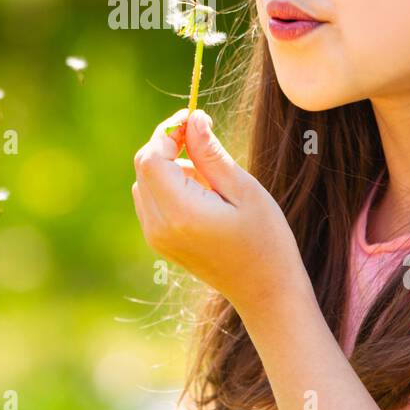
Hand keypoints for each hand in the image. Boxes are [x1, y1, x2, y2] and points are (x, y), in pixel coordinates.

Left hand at [131, 107, 303, 313]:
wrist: (265, 291)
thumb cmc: (265, 240)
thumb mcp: (244, 190)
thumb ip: (211, 154)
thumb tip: (192, 119)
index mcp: (181, 212)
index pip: (152, 157)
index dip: (169, 131)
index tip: (195, 118)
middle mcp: (159, 226)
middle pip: (144, 165)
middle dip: (168, 144)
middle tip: (203, 137)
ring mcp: (156, 236)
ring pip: (145, 180)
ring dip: (169, 165)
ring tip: (209, 177)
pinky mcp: (159, 241)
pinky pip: (150, 198)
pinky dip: (168, 185)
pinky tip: (201, 193)